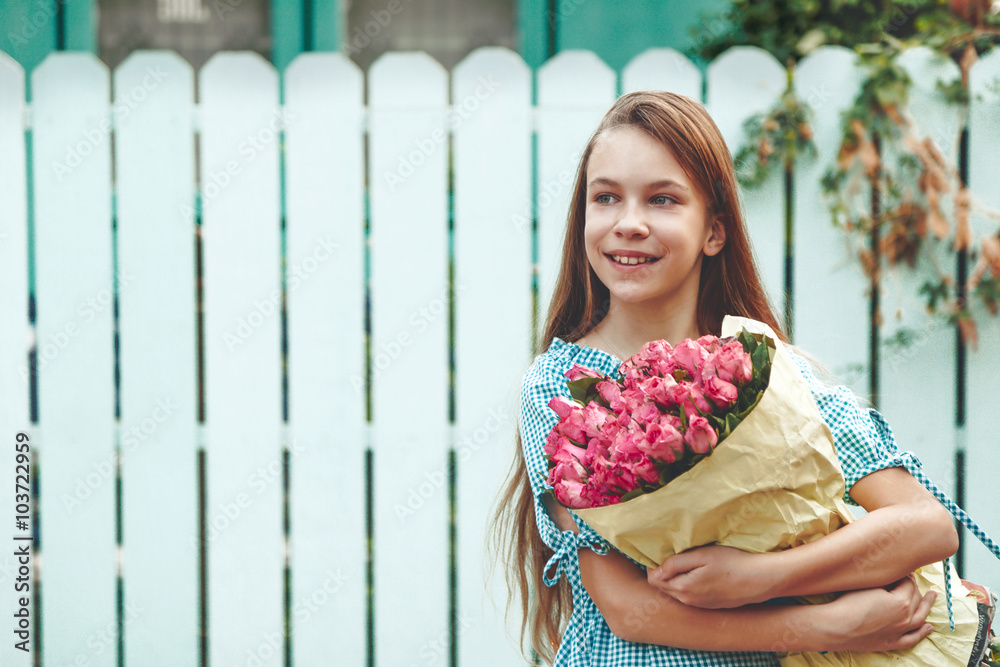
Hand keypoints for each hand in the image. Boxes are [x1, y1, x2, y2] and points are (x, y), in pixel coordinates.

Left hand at [646, 545, 771, 608]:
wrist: (759, 580)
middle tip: (672, 553)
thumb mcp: (701, 556)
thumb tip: (654, 571)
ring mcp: (699, 605)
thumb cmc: (731, 563)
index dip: (654, 564)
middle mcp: (688, 601)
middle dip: (662, 571)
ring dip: (675, 577)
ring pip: (676, 591)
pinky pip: (689, 595)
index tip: (662, 550)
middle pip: (663, 586)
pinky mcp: (709, 605)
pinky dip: (687, 583)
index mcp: (683, 588)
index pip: (654, 580)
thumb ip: (675, 564)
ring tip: (686, 560)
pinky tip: (698, 572)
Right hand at [818, 576, 936, 652]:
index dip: (906, 575)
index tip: (902, 570)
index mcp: (901, 602)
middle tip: (911, 579)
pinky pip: (912, 638)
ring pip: (919, 618)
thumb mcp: (868, 586)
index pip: (909, 584)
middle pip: (916, 599)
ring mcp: (899, 632)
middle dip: (915, 588)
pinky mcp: (891, 642)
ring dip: (927, 607)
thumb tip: (894, 578)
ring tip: (932, 597)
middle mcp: (905, 618)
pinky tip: (928, 627)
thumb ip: (886, 582)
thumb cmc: (849, 604)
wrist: (836, 627)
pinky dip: (922, 632)